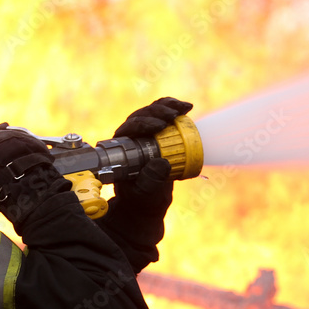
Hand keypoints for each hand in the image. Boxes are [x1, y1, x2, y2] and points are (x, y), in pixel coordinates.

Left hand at [113, 97, 192, 213]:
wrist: (147, 201)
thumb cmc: (141, 198)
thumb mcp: (145, 192)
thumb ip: (151, 180)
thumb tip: (162, 163)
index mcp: (122, 149)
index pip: (129, 128)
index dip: (143, 123)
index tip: (159, 126)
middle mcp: (130, 137)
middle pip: (141, 116)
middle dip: (158, 112)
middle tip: (173, 116)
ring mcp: (143, 133)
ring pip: (152, 112)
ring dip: (168, 106)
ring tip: (185, 108)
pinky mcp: (157, 132)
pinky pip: (164, 115)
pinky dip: (175, 108)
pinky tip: (187, 107)